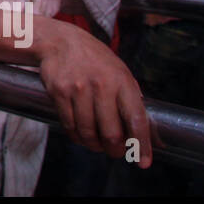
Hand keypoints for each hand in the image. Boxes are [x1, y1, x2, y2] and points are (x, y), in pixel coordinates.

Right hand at [37, 21, 152, 166]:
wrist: (60, 41)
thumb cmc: (94, 59)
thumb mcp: (119, 71)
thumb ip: (129, 97)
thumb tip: (142, 130)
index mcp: (122, 80)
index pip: (136, 119)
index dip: (142, 144)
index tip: (144, 162)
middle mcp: (101, 85)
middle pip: (111, 134)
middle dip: (115, 150)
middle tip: (115, 152)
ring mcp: (78, 89)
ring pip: (88, 133)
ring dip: (93, 145)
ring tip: (96, 145)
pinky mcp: (59, 93)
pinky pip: (69, 126)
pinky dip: (76, 136)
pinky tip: (80, 135)